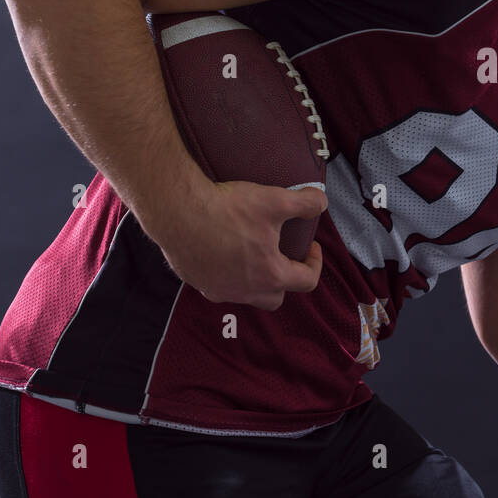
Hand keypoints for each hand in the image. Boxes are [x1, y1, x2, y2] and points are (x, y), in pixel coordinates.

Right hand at [146, 180, 328, 311]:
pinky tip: (225, 250)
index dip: (315, 262)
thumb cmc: (227, 209)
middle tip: (283, 254)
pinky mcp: (197, 283)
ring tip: (255, 252)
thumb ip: (306, 203)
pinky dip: (229, 273)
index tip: (310, 245)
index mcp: (270, 276)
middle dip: (285, 278)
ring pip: (247, 294)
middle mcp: (245, 291)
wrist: (177, 211)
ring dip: (257, 279)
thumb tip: (320, 202)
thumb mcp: (276, 200)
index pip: (307, 282)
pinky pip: (220, 286)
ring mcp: (219, 290)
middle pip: (276, 298)